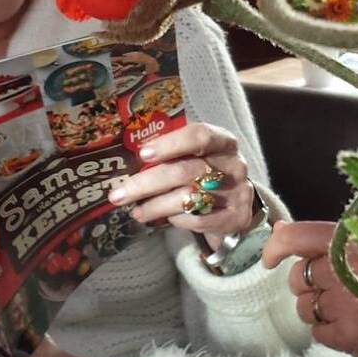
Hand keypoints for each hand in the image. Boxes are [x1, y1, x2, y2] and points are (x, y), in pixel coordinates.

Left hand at [109, 121, 254, 249]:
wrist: (238, 203)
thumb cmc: (208, 173)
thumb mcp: (198, 156)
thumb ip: (173, 154)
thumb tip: (128, 161)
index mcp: (223, 142)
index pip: (199, 136)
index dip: (170, 144)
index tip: (143, 153)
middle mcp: (233, 165)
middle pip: (186, 171)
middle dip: (147, 183)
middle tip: (119, 193)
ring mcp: (237, 192)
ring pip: (189, 198)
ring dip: (156, 206)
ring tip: (136, 211)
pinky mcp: (236, 217)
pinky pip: (199, 220)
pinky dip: (177, 220)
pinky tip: (164, 219)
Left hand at [262, 220, 357, 356]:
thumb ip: (333, 235)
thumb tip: (279, 231)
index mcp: (355, 238)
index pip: (297, 238)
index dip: (276, 246)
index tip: (269, 259)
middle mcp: (347, 269)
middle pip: (299, 277)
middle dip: (311, 282)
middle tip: (340, 286)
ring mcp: (348, 305)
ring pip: (305, 307)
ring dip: (320, 308)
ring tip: (354, 307)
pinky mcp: (351, 336)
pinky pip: (318, 332)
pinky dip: (331, 330)